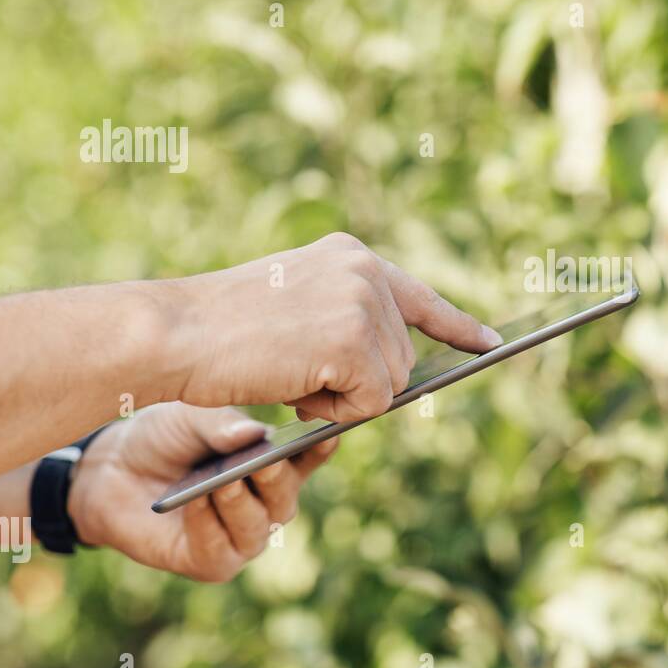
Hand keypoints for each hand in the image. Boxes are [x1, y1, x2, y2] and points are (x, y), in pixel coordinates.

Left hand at [67, 402, 337, 581]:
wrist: (110, 470)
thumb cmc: (162, 438)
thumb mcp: (191, 419)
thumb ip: (222, 426)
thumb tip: (255, 435)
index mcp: (272, 465)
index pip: (307, 460)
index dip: (320, 450)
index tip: (328, 435)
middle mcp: (265, 505)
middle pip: (285, 500)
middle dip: (276, 481)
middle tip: (265, 463)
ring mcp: (241, 538)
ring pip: (256, 528)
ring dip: (241, 505)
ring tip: (224, 483)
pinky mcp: (210, 563)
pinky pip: (220, 549)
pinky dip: (208, 524)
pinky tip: (196, 501)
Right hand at [166, 232, 500, 422]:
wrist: (175, 333)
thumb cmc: (220, 331)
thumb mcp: (293, 308)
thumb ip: (345, 321)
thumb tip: (396, 372)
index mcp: (351, 256)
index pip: (419, 296)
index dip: (456, 326)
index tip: (491, 343)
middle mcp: (366, 271)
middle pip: (402, 358)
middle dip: (358, 382)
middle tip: (298, 370)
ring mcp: (363, 303)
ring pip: (391, 384)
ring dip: (344, 398)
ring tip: (290, 372)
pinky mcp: (355, 342)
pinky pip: (374, 403)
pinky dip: (337, 411)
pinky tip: (295, 387)